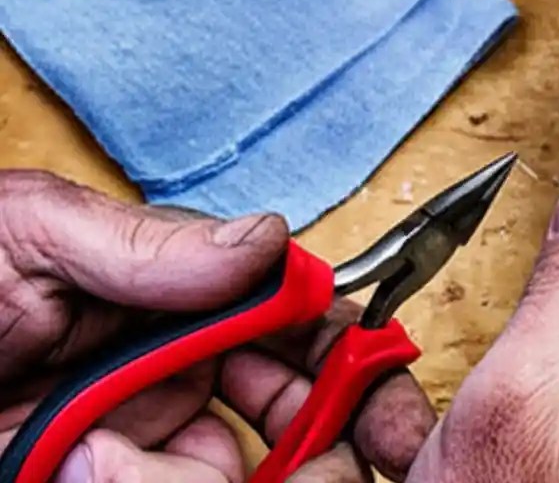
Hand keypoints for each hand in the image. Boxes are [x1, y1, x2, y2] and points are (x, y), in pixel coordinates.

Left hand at [0, 170, 434, 482]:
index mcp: (167, 296)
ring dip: (193, 472)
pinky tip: (82, 471)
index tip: (384, 391)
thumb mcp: (19, 237)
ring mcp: (135, 445)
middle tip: (336, 457)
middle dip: (323, 432)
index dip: (351, 352)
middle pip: (292, 409)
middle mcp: (166, 373)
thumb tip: (271, 241)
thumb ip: (147, 243)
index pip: (293, 319)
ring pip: (238, 471)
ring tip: (93, 457)